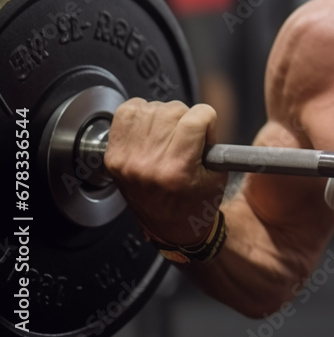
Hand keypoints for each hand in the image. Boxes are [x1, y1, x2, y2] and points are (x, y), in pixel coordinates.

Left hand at [105, 99, 227, 246]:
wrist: (170, 229)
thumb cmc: (195, 205)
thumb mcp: (217, 176)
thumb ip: (212, 143)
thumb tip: (202, 118)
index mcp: (177, 169)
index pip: (196, 117)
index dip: (208, 119)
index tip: (207, 130)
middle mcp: (147, 163)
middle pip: (172, 109)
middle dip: (186, 117)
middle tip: (188, 136)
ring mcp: (127, 159)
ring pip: (151, 108)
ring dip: (164, 115)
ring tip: (169, 133)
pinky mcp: (113, 156)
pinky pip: (125, 113)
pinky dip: (140, 113)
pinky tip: (149, 127)